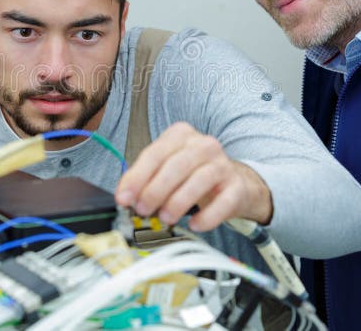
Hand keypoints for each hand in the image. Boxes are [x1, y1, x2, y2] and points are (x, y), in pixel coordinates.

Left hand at [115, 122, 272, 230]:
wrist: (233, 184)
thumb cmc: (192, 175)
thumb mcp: (165, 170)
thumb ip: (143, 179)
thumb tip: (124, 197)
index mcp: (180, 135)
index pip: (155, 153)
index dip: (137, 177)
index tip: (124, 198)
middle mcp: (204, 145)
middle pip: (176, 165)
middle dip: (155, 190)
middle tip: (142, 210)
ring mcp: (223, 165)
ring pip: (200, 180)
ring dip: (178, 202)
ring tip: (165, 218)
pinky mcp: (237, 187)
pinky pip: (223, 202)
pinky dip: (207, 216)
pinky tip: (195, 225)